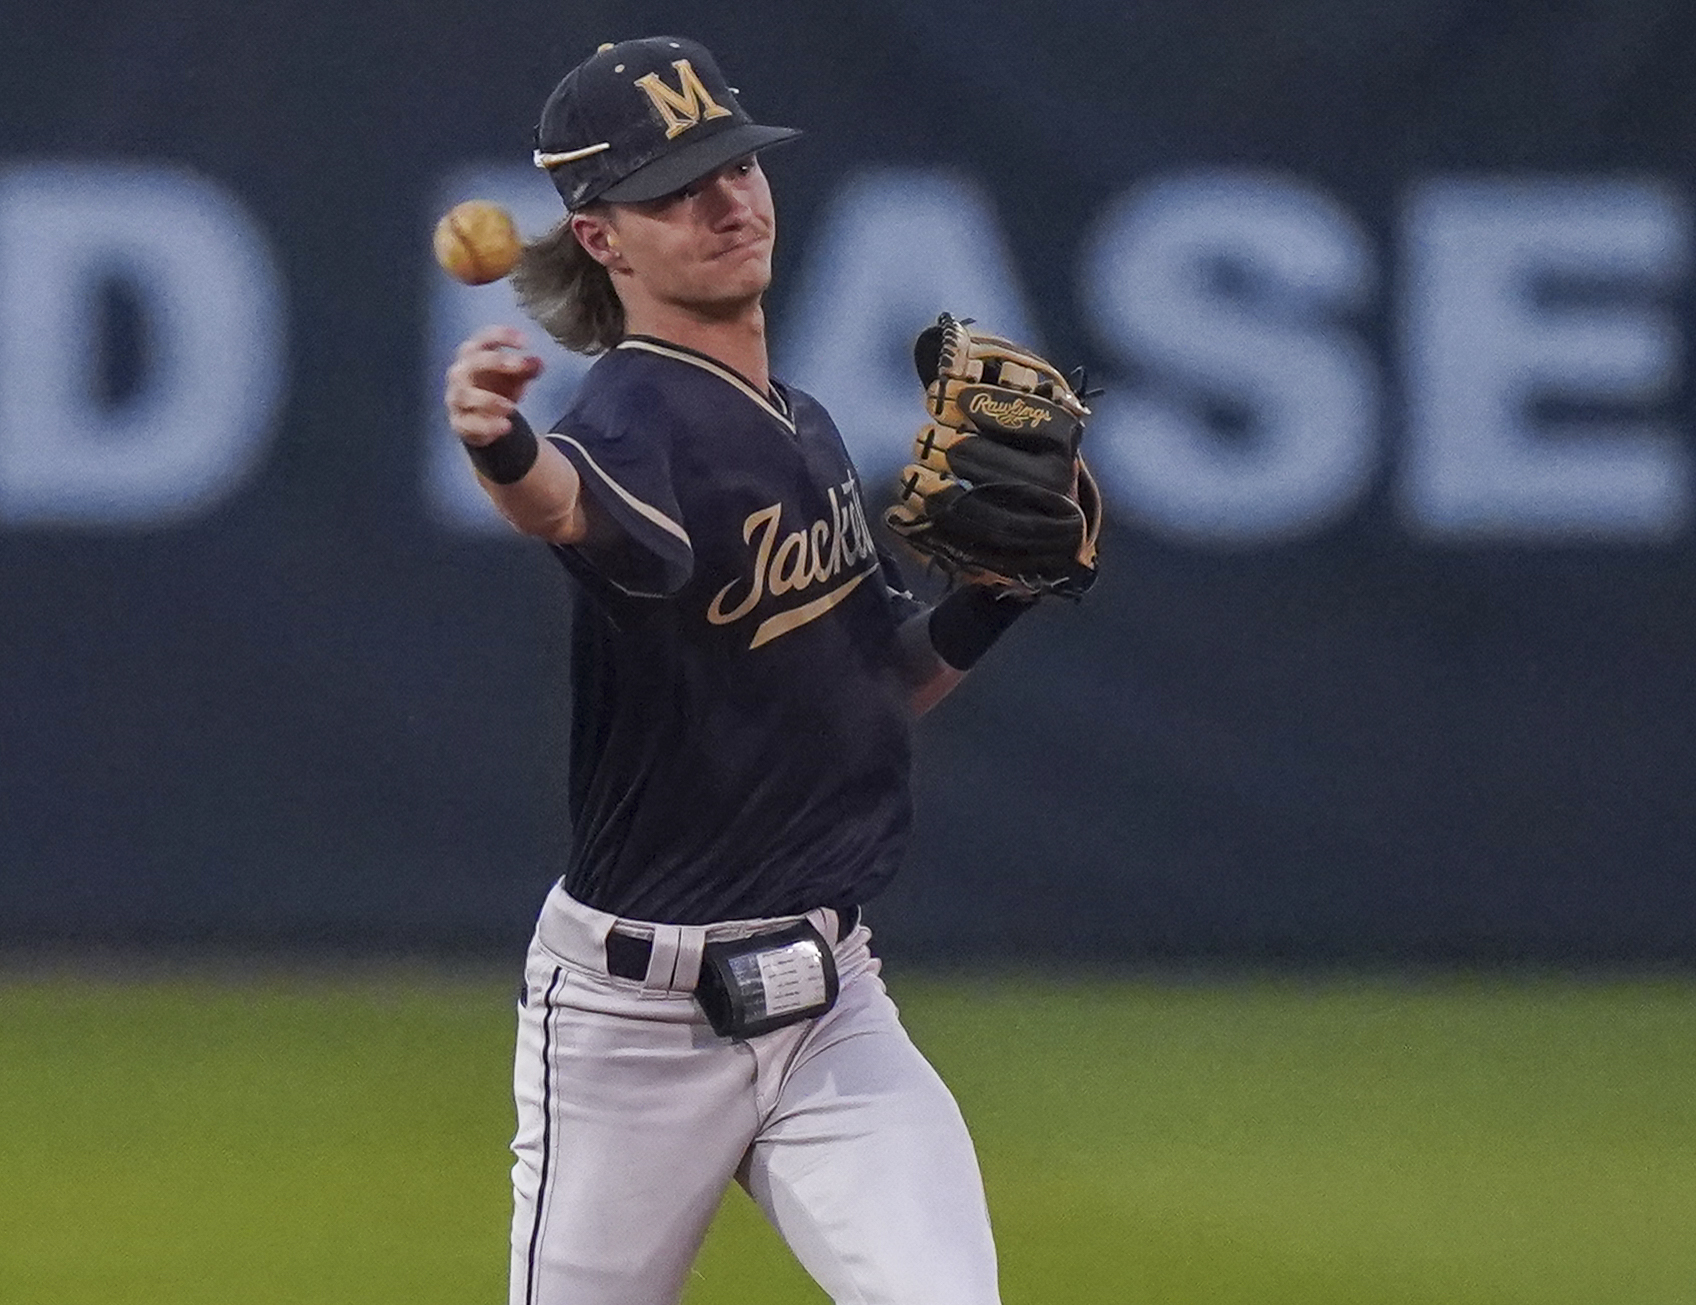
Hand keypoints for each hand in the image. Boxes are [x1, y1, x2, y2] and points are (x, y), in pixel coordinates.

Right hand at [443, 326, 543, 446]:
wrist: (482, 420)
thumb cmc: (498, 388)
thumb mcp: (516, 377)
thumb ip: (528, 369)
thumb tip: (539, 362)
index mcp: (474, 355)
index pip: (484, 339)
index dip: (503, 336)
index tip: (525, 342)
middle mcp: (461, 373)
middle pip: (473, 362)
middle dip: (497, 361)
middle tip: (521, 365)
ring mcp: (457, 398)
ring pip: (466, 395)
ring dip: (490, 400)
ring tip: (512, 407)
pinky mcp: (459, 422)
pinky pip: (469, 423)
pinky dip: (488, 426)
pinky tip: (506, 426)